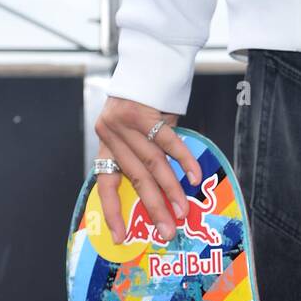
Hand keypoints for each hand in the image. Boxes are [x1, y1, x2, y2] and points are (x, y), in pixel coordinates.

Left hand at [94, 98, 202, 244]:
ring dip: (171, 191)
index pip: (106, 184)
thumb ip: (141, 158)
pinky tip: (195, 177)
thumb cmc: (145, 105)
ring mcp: (126, 122)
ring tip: (182, 212)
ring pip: (153, 164)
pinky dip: (184, 160)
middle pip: (136, 179)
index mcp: (106, 144)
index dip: (113, 212)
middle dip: (153, 209)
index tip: (121, 237)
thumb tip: (161, 197)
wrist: (148, 63)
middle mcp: (111, 134)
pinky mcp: (145, 112)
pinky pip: (168, 142)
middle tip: (166, 232)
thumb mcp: (134, 133)